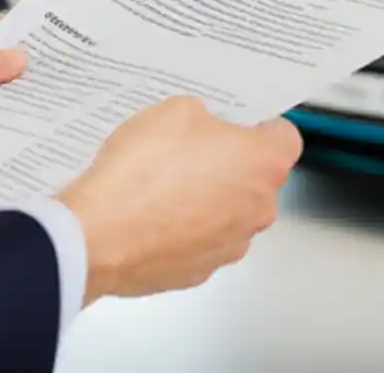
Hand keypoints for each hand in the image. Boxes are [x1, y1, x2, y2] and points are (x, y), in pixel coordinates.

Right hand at [55, 97, 302, 303]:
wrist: (99, 236)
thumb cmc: (143, 170)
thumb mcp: (175, 111)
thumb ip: (204, 117)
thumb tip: (202, 130)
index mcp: (264, 164)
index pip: (285, 138)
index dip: (260, 127)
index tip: (238, 125)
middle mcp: (259, 209)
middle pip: (256, 179)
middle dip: (229, 164)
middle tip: (190, 152)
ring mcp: (232, 245)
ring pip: (229, 213)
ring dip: (206, 200)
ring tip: (162, 186)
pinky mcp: (201, 272)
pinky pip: (200, 242)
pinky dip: (182, 230)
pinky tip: (150, 217)